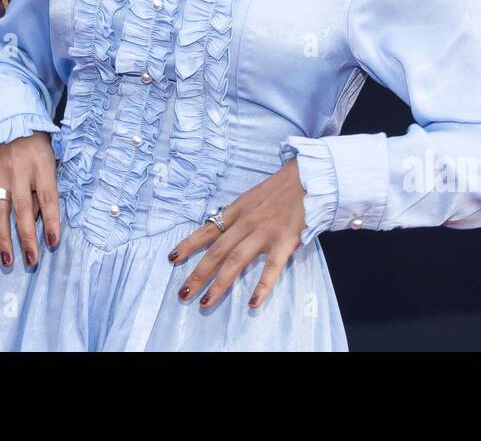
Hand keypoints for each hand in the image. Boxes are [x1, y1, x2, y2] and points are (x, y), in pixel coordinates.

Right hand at [0, 131, 59, 268]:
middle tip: (32, 260)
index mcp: (41, 166)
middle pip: (24, 209)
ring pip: (1, 211)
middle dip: (27, 238)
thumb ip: (45, 188)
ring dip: (3, 238)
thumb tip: (40, 221)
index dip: (51, 222)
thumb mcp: (49, 160)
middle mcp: (19, 172)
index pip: (48, 198)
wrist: (10, 119)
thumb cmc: (35, 144)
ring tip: (7, 259)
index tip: (53, 242)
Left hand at [166, 157, 307, 309]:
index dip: (188, 245)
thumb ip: (237, 216)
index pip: (207, 230)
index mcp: (236, 211)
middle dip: (198, 274)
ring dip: (219, 283)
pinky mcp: (284, 241)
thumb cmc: (280, 188)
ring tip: (205, 302)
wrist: (308, 178)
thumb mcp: (251, 197)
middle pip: (216, 252)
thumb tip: (219, 231)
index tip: (171, 259)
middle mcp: (245, 223)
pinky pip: (271, 268)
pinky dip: (262, 287)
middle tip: (183, 293)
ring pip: (236, 261)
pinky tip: (252, 303)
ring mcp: (264, 233)